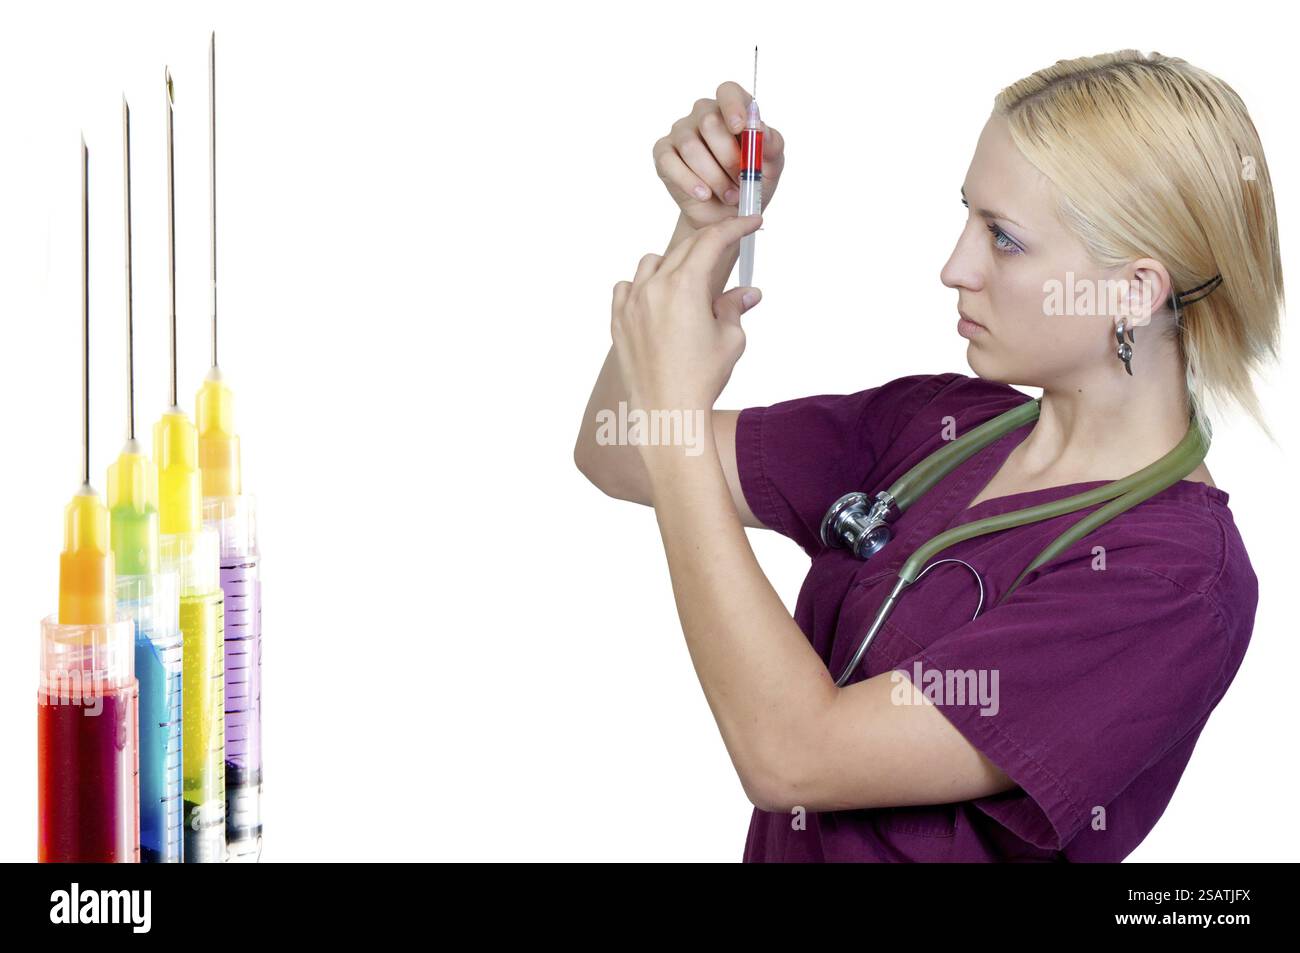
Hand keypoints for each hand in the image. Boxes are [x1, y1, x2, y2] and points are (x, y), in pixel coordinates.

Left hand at [611, 214, 763, 424]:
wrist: (668, 411)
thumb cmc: (701, 378)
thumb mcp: (730, 339)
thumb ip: (735, 306)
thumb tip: (748, 292)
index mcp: (685, 286)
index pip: (713, 241)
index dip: (736, 227)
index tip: (751, 224)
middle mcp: (654, 288)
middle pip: (685, 248)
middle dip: (710, 245)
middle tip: (728, 251)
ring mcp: (632, 303)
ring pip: (652, 262)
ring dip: (673, 263)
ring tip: (689, 281)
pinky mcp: (618, 321)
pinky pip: (626, 287)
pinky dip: (642, 285)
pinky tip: (656, 300)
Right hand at [653, 82, 784, 228]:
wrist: (726, 214)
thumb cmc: (749, 183)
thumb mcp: (771, 166)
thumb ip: (772, 145)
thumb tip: (760, 128)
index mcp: (732, 109)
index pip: (728, 91)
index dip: (732, 106)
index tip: (739, 128)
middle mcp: (703, 114)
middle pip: (709, 122)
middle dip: (728, 157)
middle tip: (740, 180)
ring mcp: (681, 132)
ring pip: (690, 146)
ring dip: (713, 176)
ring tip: (729, 195)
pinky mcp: (663, 153)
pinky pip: (669, 162)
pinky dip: (689, 182)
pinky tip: (703, 194)